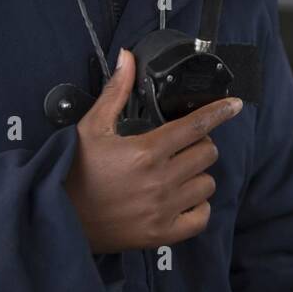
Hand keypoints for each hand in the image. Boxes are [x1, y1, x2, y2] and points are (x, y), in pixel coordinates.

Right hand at [63, 48, 242, 253]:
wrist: (58, 216)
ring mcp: (163, 209)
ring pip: (207, 183)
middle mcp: (160, 181)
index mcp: (146, 151)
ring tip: (178, 171)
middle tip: (182, 144)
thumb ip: (116, 91)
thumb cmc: (74, 170)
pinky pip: (201, 217)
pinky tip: (182, 197)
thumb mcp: (92, 127)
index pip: (196, 125)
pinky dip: (198, 206)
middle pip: (207, 153)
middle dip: (199, 143)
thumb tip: (127, 58)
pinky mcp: (162, 234)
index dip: (219, 111)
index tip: (234, 105)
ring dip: (198, 174)